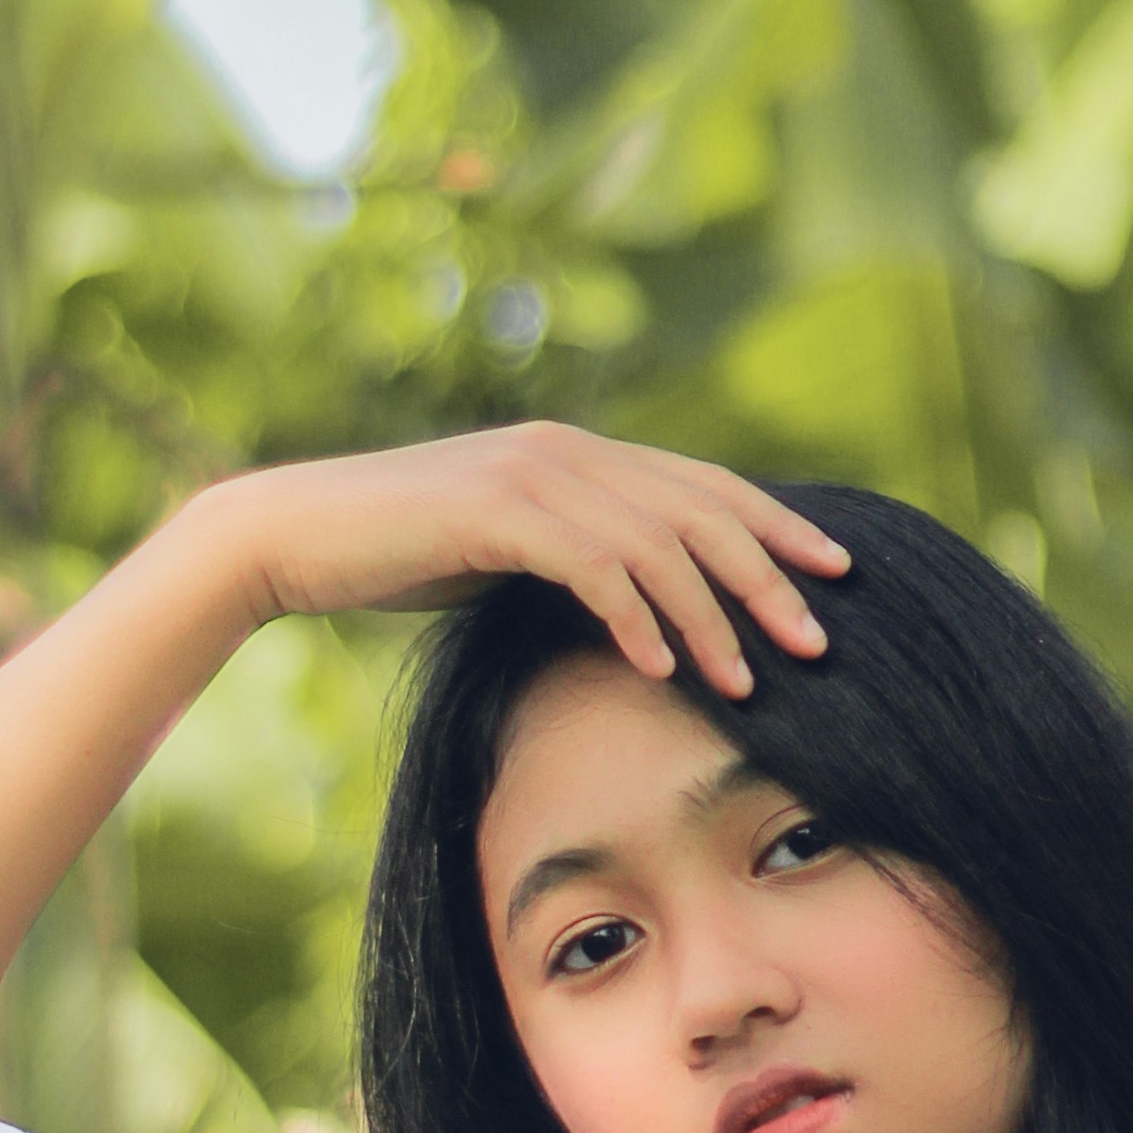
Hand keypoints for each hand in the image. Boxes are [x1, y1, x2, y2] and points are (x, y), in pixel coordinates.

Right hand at [237, 426, 849, 701]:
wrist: (294, 535)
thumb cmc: (397, 555)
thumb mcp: (505, 554)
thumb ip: (574, 560)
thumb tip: (644, 608)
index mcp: (579, 456)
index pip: (704, 487)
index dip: (777, 526)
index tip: (838, 573)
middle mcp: (567, 453)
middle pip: (701, 510)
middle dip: (769, 574)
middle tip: (822, 637)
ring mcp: (531, 476)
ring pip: (656, 542)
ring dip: (710, 614)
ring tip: (748, 679)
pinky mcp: (494, 513)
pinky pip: (590, 566)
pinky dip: (634, 617)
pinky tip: (661, 667)